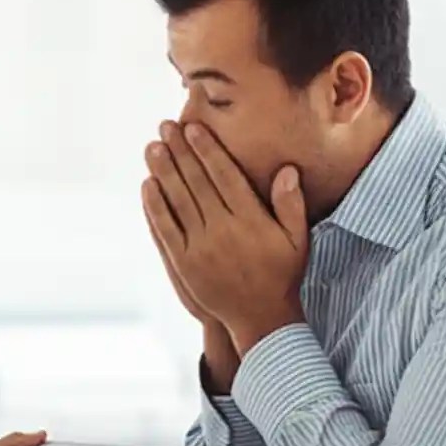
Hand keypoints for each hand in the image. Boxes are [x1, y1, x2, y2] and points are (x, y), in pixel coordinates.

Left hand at [142, 121, 308, 354]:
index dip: (207, 151)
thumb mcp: (297, 240)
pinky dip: (155, 206)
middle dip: (180, 152)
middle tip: (165, 127)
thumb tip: (287, 169)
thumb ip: (291, 204)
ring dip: (163, 172)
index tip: (194, 128)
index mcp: (251, 220)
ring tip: (152, 147)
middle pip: (197, 183)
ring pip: (178, 202)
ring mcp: (201, 247)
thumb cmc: (282, 274)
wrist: (261, 318)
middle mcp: (224, 230)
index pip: (225, 176)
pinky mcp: (184, 263)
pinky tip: (148, 185)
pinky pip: (166, 229)